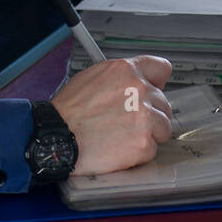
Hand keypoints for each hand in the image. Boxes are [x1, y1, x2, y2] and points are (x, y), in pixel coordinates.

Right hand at [51, 56, 173, 174]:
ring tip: (123, 136)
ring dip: (148, 134)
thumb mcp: (92, 78)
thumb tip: (135, 82)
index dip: (157, 82)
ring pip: (163, 127)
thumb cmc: (68, 112)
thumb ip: (120, 78)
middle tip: (128, 122)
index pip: (161, 69)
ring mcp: (144, 117)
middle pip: (164, 103)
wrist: (57, 138)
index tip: (155, 90)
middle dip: (151, 114)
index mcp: (126, 71)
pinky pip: (152, 149)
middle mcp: (139, 90)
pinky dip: (139, 153)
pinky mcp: (143, 143)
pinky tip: (119, 148)